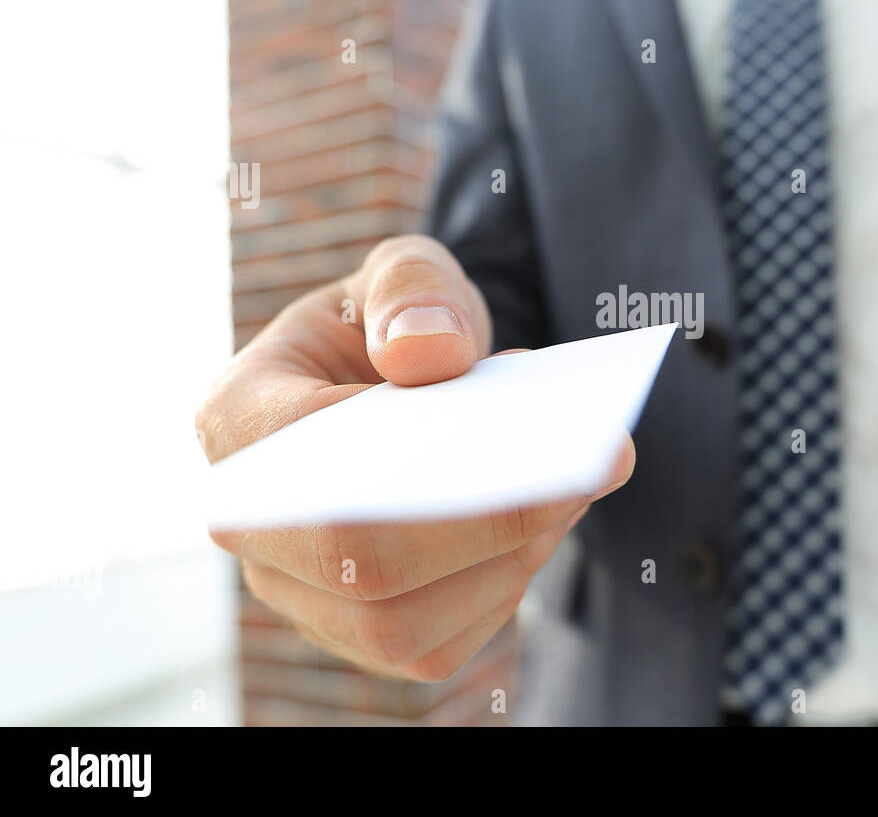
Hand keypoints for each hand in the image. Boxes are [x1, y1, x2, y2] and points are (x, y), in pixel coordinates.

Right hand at [196, 234, 633, 679]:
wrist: (393, 379)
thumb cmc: (394, 325)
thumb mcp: (405, 274)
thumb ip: (412, 291)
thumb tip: (427, 354)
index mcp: (236, 419)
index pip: (318, 475)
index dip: (427, 477)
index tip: (530, 439)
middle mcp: (252, 524)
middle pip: (364, 570)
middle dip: (493, 527)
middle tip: (597, 466)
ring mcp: (297, 590)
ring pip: (400, 626)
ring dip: (508, 563)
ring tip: (578, 489)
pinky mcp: (354, 629)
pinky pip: (432, 647)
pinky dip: (501, 592)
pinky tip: (547, 524)